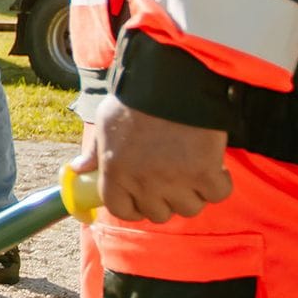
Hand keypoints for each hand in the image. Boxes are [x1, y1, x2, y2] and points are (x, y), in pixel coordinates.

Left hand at [71, 99, 233, 222]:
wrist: (171, 83)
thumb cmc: (135, 101)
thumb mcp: (106, 123)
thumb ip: (94, 151)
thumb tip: (79, 169)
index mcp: (115, 172)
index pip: (122, 210)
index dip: (133, 208)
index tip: (142, 200)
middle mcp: (144, 182)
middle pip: (159, 214)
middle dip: (165, 200)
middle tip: (171, 180)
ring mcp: (176, 180)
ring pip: (189, 208)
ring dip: (193, 194)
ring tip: (191, 171)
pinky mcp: (205, 173)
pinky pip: (218, 194)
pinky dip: (218, 184)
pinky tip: (212, 166)